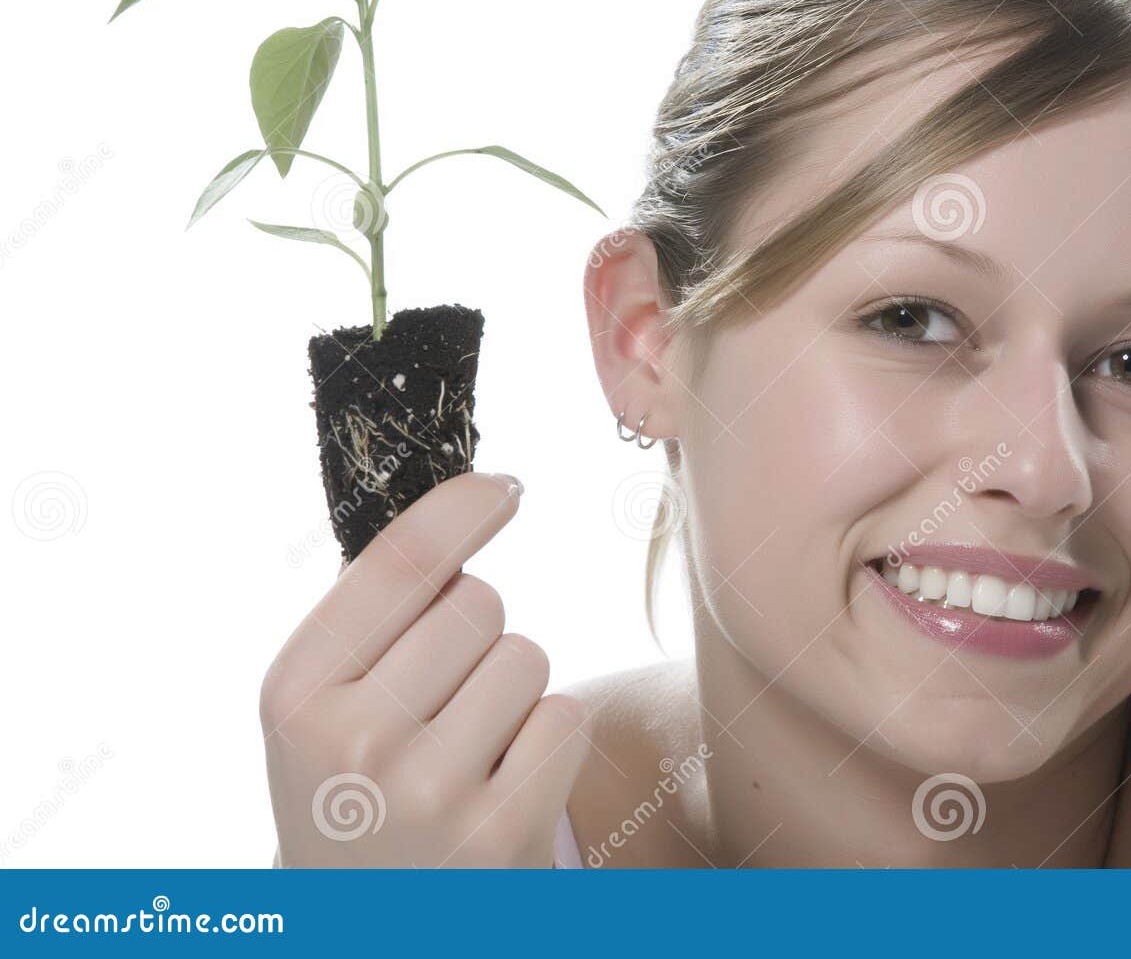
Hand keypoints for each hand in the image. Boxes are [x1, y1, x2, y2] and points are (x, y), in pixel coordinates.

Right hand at [260, 472, 590, 866]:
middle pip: (478, 602)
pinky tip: (503, 787)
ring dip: (513, 691)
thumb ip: (369, 620)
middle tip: (442, 700)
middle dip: (477, 633)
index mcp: (294, 694)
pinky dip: (548, 742)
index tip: (504, 486)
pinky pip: (564, 717)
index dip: (463, 508)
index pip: (401, 562)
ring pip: (527, 656)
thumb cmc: (357, 796)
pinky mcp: (500, 834)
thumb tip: (472, 495)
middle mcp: (352, 742)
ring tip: (468, 751)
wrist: (369, 929)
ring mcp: (426, 793)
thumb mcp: (321, 713)